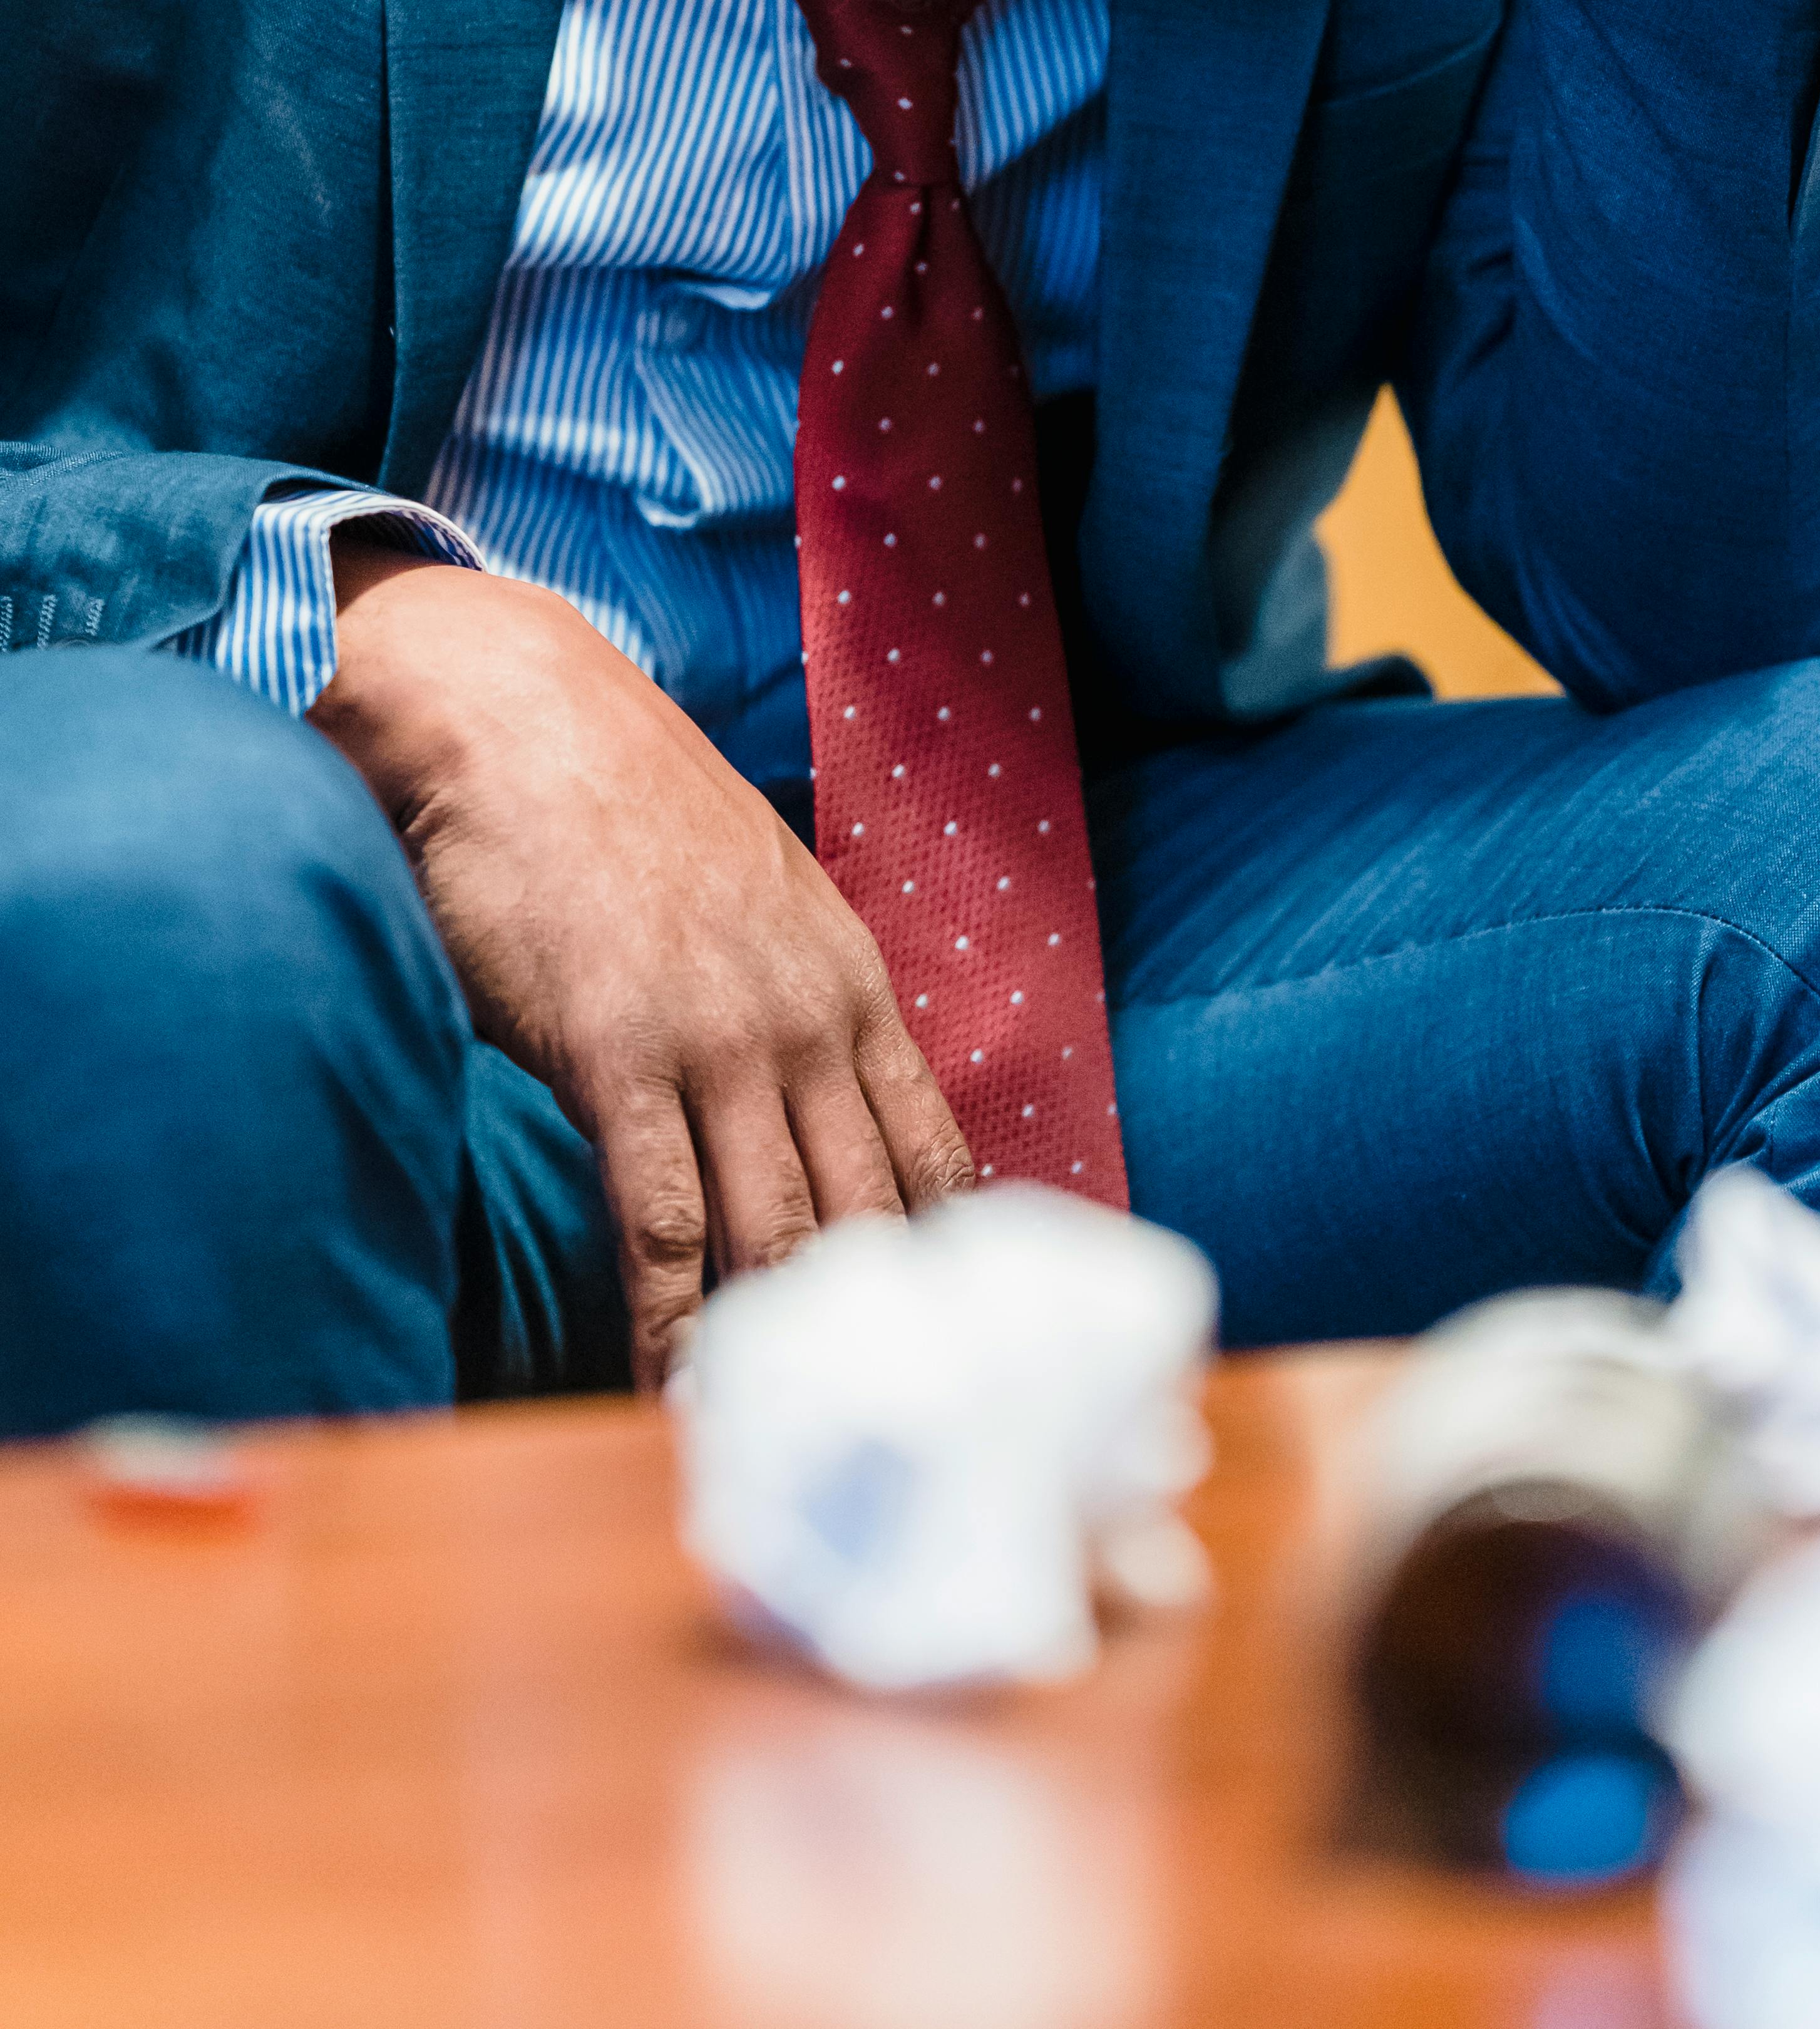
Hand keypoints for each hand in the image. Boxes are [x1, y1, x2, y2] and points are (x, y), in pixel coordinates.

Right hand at [311, 543, 972, 1388]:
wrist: (520, 719)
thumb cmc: (621, 814)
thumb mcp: (754, 898)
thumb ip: (788, 1002)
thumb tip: (800, 1107)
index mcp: (850, 982)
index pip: (937, 1154)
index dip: (951, 1262)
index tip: (961, 1352)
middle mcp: (807, 1017)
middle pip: (870, 1211)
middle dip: (879, 1331)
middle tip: (890, 1430)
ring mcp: (718, 1040)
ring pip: (778, 1230)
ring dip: (777, 1344)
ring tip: (785, 1437)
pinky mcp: (617, 1056)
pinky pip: (663, 1221)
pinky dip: (673, 1319)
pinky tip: (674, 1387)